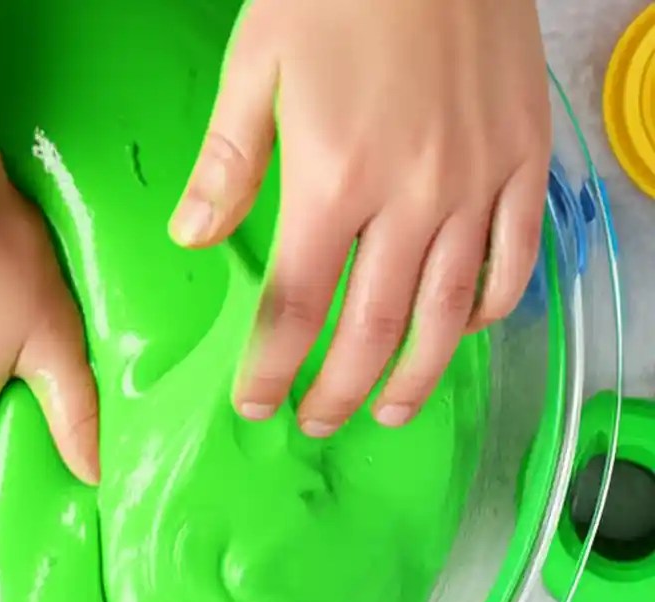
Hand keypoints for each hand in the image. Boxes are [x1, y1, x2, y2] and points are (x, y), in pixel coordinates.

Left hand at [171, 0, 549, 434]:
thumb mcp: (256, 64)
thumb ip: (227, 162)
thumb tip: (193, 239)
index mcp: (332, 177)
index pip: (296, 302)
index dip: (273, 365)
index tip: (256, 403)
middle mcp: (411, 196)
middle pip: (372, 325)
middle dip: (339, 387)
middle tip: (316, 421)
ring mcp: (478, 184)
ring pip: (448, 311)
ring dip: (416, 373)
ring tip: (391, 412)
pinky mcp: (525, 162)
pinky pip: (517, 259)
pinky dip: (491, 308)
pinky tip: (462, 331)